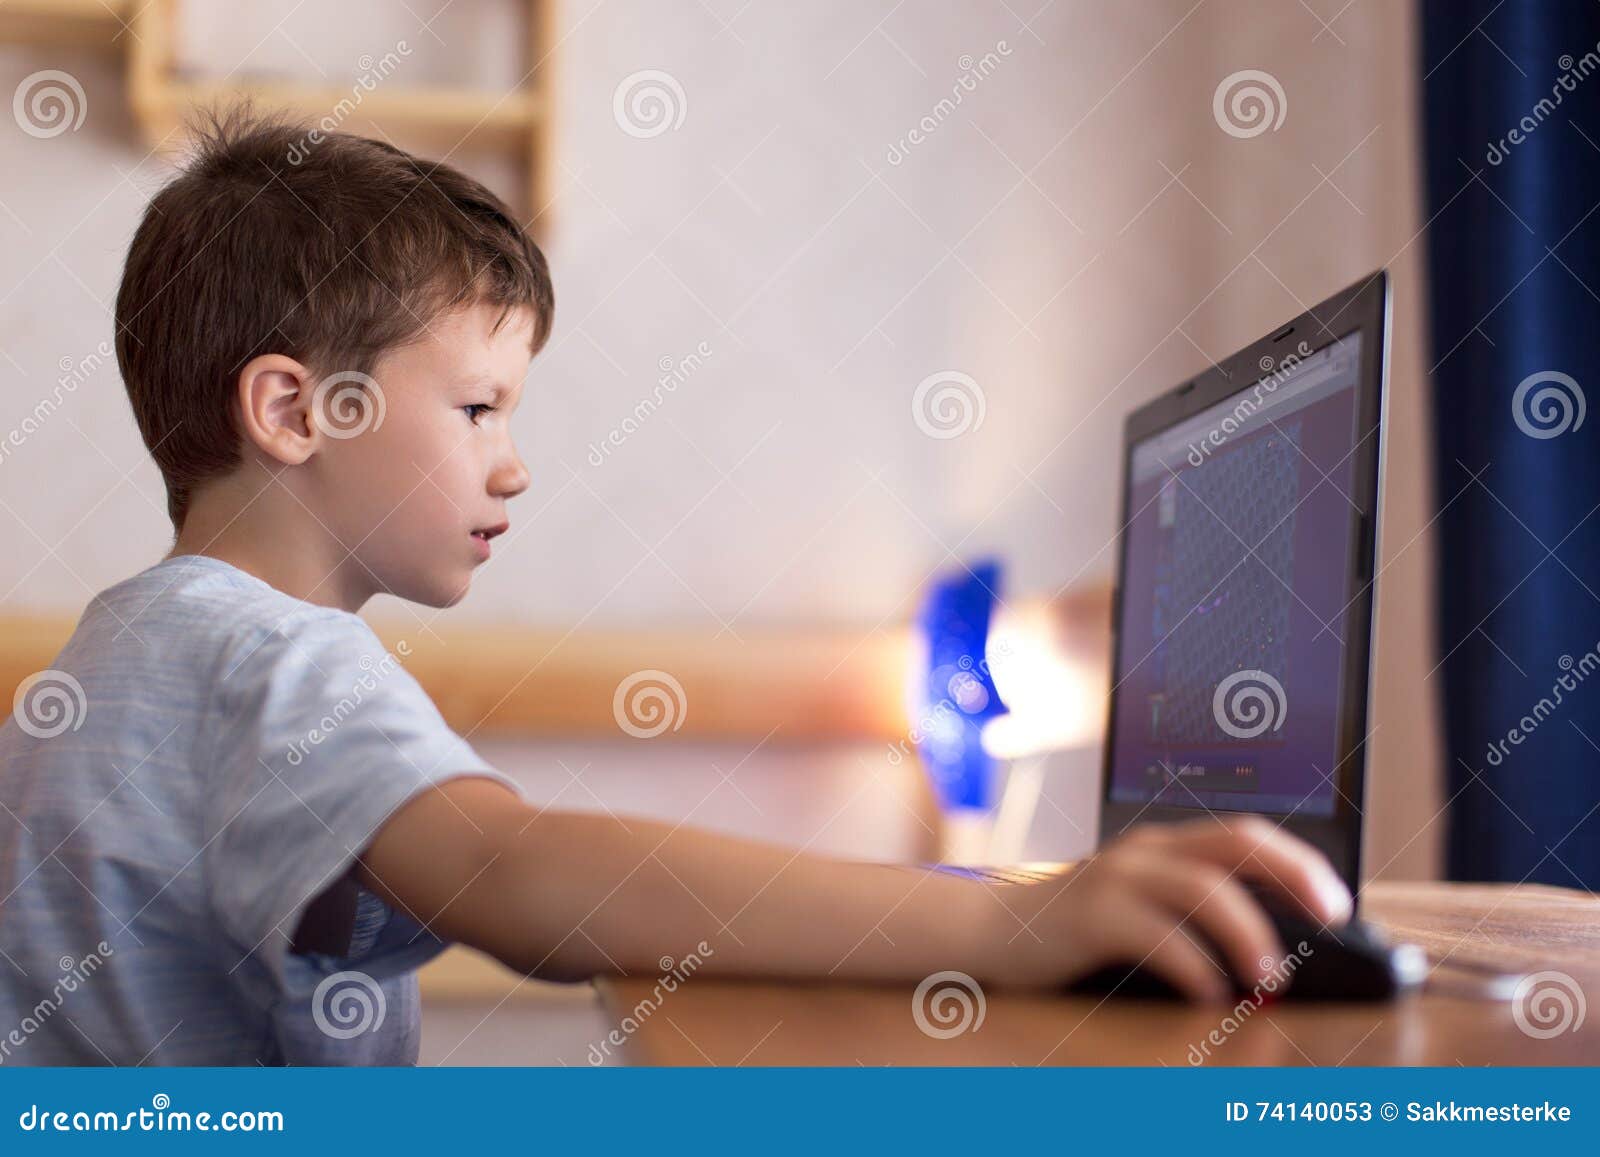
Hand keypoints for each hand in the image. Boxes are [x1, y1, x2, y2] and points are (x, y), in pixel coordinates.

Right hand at [984, 817, 1352, 1000]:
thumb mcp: (1136, 910)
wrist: (988, 929)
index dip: (1299, 861)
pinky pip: (1158, 935)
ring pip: (1205, 889)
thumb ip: (1188, 918)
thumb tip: (1269, 959)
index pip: (1245, 834)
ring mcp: (1117, 877)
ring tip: (1270, 978)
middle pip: (1238, 843)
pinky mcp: (1091, 914)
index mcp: (1163, 846)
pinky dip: (1194, 968)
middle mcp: (1146, 850)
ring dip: (1251, 935)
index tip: (1339, 903)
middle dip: (1296, 877)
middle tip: (1332, 921)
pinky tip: (1209, 995)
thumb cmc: (1073, 930)